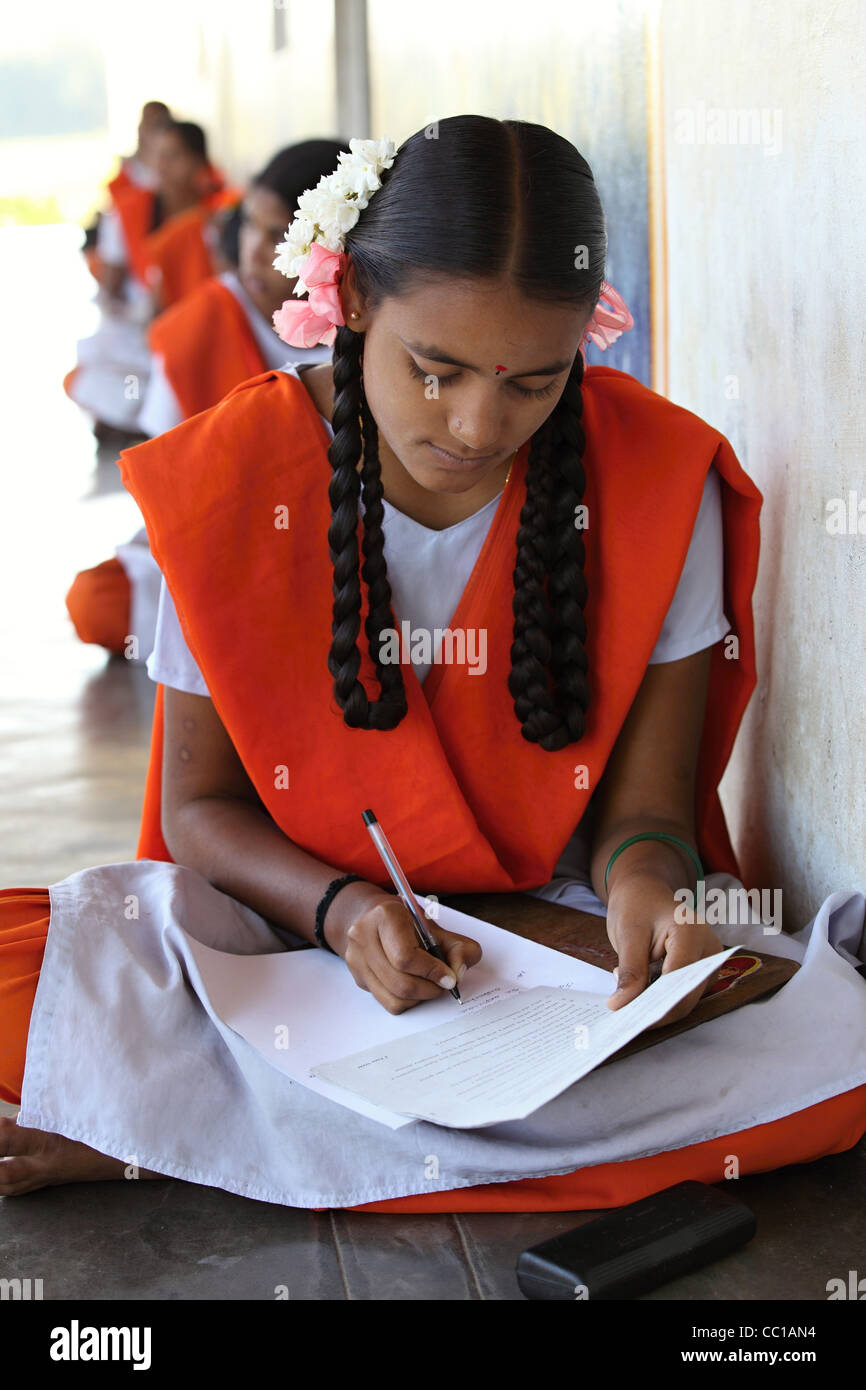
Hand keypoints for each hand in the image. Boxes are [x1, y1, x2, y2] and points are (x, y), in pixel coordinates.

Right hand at [324, 883, 482, 1014]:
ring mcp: (356, 958)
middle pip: (400, 982)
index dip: (432, 971)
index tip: (449, 978)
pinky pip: (387, 1002)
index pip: (406, 956)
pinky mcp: (357, 977)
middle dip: (429, 989)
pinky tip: (415, 987)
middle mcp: (364, 936)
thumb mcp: (439, 927)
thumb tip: (458, 975)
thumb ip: (458, 947)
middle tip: (444, 985)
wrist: (376, 919)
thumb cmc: (408, 922)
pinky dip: (407, 1001)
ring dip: (420, 998)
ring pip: (393, 998)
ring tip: (430, 985)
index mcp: (385, 915)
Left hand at [604, 870, 724, 1025]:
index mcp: (691, 932)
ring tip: (626, 998)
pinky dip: (659, 1001)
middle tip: (621, 1015)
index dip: (654, 1005)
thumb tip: (621, 1006)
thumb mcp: (627, 934)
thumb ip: (629, 971)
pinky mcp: (702, 974)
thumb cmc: (637, 905)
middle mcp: (709, 951)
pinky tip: (637, 994)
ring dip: (655, 1007)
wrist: (646, 892)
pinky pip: (683, 996)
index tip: (626, 1019)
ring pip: (685, 1001)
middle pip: (686, 997)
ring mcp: (709, 964)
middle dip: (653, 1011)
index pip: (678, 981)